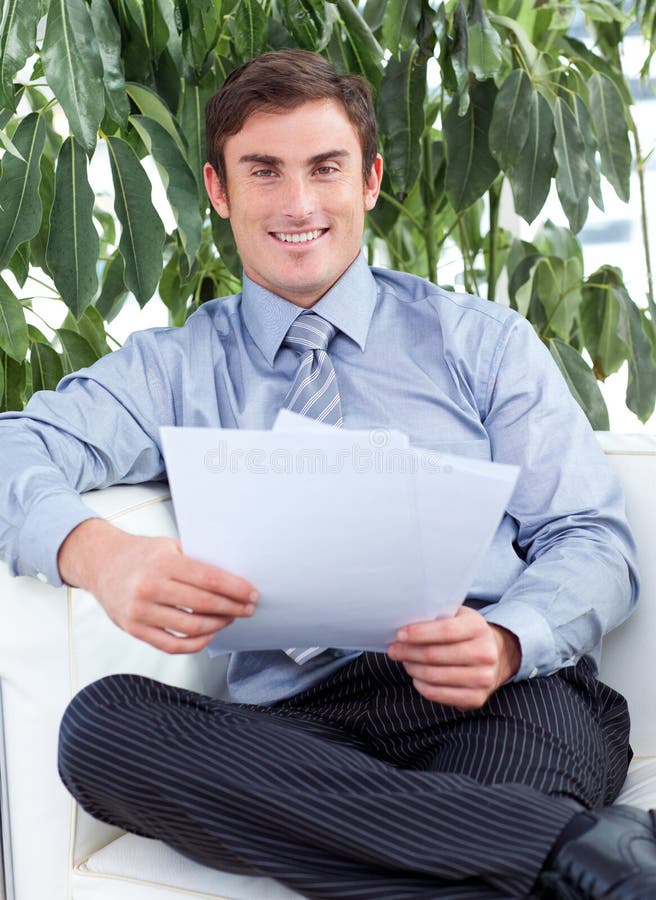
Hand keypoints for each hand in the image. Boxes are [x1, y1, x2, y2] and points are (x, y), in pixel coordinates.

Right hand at [58, 518, 257, 653]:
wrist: (101, 563)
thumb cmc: (141, 554)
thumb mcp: (168, 546)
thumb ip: (196, 559)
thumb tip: (234, 576)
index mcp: (162, 563)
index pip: (209, 578)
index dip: (235, 588)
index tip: (252, 594)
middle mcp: (150, 587)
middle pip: (203, 604)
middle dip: (233, 608)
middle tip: (248, 608)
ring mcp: (140, 611)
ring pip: (190, 627)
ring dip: (217, 625)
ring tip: (230, 618)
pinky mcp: (134, 629)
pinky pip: (171, 645)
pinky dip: (195, 643)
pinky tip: (208, 634)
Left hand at [387, 605, 520, 709]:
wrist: (495, 655)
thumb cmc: (466, 633)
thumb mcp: (458, 616)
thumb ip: (437, 616)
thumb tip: (404, 620)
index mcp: (479, 627)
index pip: (445, 630)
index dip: (419, 633)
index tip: (399, 634)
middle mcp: (485, 653)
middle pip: (435, 655)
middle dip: (408, 652)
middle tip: (394, 650)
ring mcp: (483, 678)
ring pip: (434, 676)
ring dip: (412, 668)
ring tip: (404, 661)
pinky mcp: (477, 698)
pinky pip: (438, 694)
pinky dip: (421, 686)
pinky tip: (416, 677)